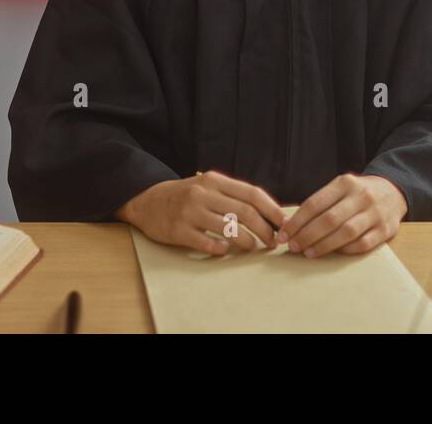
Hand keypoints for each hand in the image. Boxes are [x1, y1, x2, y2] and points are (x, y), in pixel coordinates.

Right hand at [115, 170, 287, 255]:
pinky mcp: (179, 230)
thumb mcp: (208, 186)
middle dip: (265, 230)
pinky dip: (221, 249)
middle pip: (245, 213)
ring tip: (253, 247)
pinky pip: (207, 243)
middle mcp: (203, 194)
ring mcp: (190, 212)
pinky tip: (225, 250)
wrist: (147, 201)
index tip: (284, 224)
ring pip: (229, 229)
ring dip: (247, 242)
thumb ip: (233, 195)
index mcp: (215, 181)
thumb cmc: (185, 196)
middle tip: (272, 242)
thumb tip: (268, 212)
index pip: (252, 193)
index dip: (272, 210)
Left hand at [276, 173, 407, 256]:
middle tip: (293, 247)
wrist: (393, 191)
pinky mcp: (385, 229)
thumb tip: (290, 225)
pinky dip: (345, 250)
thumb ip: (320, 204)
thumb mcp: (340, 188)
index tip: (283, 234)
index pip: (315, 203)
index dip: (296, 221)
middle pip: (329, 219)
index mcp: (344, 183)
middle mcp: (361, 196)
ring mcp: (374, 213)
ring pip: (345, 232)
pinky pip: (363, 244)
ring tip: (308, 253)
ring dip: (324, 245)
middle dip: (307, 235)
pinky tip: (333, 253)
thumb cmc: (357, 194)